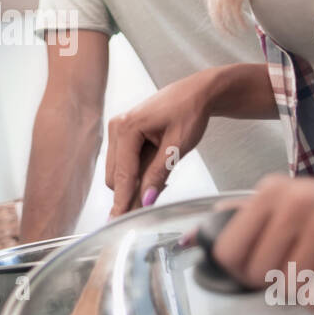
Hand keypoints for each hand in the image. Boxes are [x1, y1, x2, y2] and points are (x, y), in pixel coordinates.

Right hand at [106, 71, 212, 216]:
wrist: (197, 93)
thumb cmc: (190, 111)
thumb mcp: (178, 146)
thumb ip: (158, 174)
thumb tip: (146, 200)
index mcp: (127, 127)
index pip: (122, 174)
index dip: (123, 200)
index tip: (119, 221)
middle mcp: (117, 127)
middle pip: (116, 177)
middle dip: (133, 191)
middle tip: (158, 194)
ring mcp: (118, 130)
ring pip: (118, 172)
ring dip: (136, 182)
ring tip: (163, 174)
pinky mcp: (123, 134)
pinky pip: (124, 163)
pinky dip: (138, 172)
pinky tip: (156, 169)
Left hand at [212, 167, 313, 294]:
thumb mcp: (296, 200)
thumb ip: (250, 219)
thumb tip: (196, 237)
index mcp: (275, 190)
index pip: (226, 250)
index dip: (238, 273)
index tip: (258, 274)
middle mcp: (299, 203)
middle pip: (256, 275)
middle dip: (278, 284)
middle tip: (309, 268)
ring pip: (291, 291)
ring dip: (311, 292)